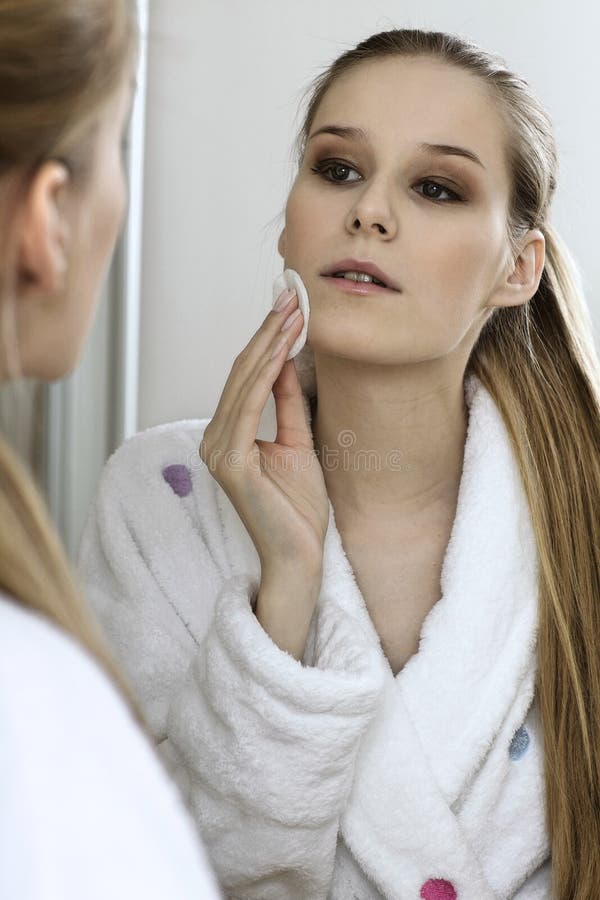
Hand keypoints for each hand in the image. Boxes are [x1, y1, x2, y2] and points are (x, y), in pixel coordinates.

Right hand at [200, 289, 328, 580]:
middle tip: (291, 297)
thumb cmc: (299, 506)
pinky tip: (282, 350)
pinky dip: (265, 375)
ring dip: (269, 345)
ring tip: (293, 313)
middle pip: (240, 374)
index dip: (266, 341)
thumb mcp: (298, 441)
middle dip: (268, 333)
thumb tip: (287, 361)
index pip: (244, 378)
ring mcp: (217, 451)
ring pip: (243, 384)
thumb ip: (288, 403)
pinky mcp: (230, 462)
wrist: (300, 554)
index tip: (290, 308)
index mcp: (227, 436)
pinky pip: (247, 408)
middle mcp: (214, 439)